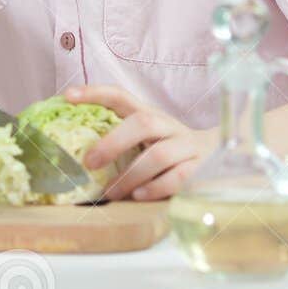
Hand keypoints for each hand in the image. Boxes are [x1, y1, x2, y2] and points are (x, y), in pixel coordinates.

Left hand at [66, 86, 219, 200]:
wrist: (220, 155)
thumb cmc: (168, 148)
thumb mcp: (146, 137)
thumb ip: (119, 139)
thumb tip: (72, 155)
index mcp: (149, 114)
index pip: (121, 96)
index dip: (95, 92)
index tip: (68, 96)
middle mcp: (168, 126)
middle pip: (143, 123)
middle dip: (113, 142)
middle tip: (89, 162)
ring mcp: (186, 147)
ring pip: (159, 155)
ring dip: (131, 174)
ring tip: (111, 191)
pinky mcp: (199, 169)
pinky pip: (178, 178)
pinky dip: (156, 188)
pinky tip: (138, 196)